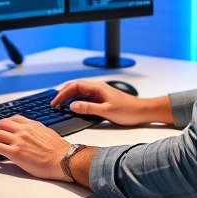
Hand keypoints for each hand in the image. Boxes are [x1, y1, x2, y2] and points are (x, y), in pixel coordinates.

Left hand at [0, 115, 70, 181]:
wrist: (65, 160)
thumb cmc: (60, 152)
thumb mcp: (49, 135)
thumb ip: (37, 133)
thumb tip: (32, 137)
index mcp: (33, 125)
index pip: (13, 119)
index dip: (2, 123)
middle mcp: (24, 129)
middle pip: (1, 124)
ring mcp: (19, 140)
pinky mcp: (15, 152)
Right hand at [51, 79, 168, 125]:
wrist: (142, 111)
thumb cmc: (128, 110)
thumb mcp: (106, 111)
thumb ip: (88, 108)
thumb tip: (72, 105)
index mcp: (98, 87)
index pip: (75, 86)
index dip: (63, 93)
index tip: (55, 102)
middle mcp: (98, 87)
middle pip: (75, 86)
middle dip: (63, 93)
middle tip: (53, 103)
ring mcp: (100, 93)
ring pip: (80, 91)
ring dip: (69, 96)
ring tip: (59, 104)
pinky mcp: (102, 98)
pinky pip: (85, 97)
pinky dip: (76, 100)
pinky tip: (73, 106)